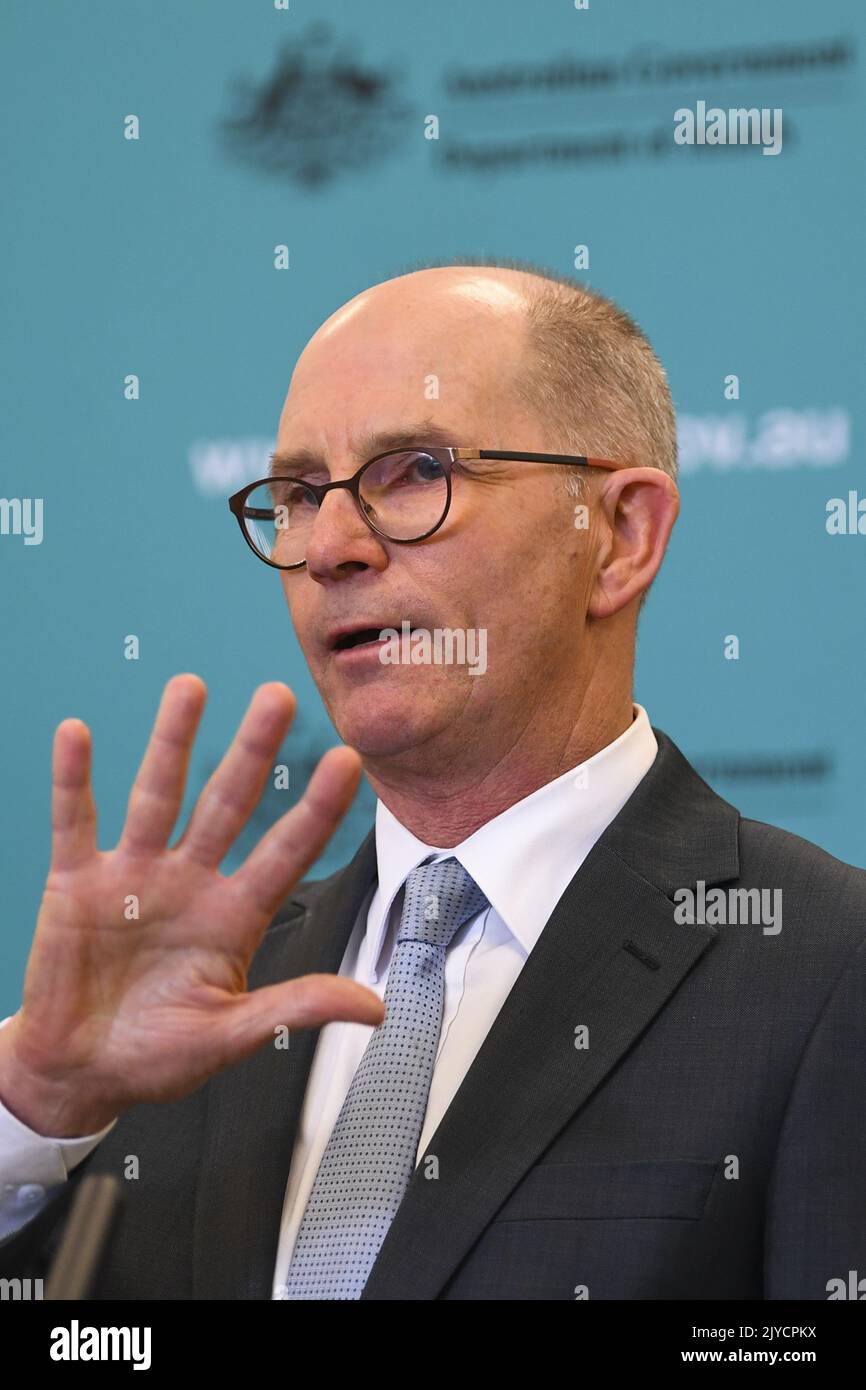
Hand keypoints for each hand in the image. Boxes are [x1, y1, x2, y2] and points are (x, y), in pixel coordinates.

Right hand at [0, 675, 383, 1136]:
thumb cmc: (157, 1056)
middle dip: (252, 752)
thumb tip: (376, 1008)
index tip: (347, 760)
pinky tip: (78, 735)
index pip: (284, 852)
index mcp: (234, 917)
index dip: (315, 809)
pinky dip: (74, 778)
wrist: (77, 1072)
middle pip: (227, 804)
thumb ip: (294, 1008)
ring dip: (172, 741)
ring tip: (190, 686)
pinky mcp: (76, 882)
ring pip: (157, 795)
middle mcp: (190, 882)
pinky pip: (76, 821)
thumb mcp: (231, 1036)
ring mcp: (134, 875)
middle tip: (278, 696)